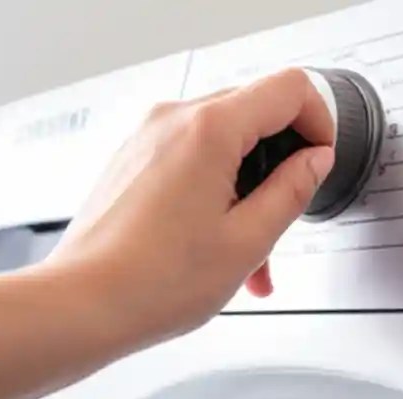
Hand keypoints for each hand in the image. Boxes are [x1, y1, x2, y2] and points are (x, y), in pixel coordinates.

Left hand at [44, 68, 336, 347]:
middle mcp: (172, 121)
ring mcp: (146, 139)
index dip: (319, 123)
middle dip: (279, 167)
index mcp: (208, 129)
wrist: (82, 304)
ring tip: (247, 254)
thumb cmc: (149, 282)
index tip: (320, 160)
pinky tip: (214, 245)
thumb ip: (292, 191)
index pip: (289, 90)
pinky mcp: (131, 161)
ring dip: (246, 189)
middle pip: (253, 115)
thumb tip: (313, 162)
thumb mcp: (247, 240)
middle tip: (284, 219)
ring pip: (221, 144)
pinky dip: (213, 192)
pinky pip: (189, 160)